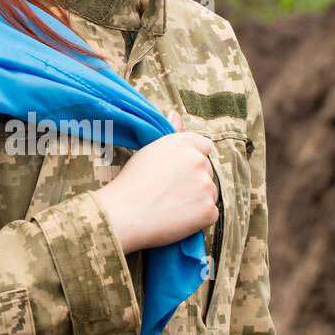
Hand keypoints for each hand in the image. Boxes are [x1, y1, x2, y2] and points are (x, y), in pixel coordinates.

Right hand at [94, 108, 218, 253]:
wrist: (123, 215)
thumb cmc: (130, 183)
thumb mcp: (149, 150)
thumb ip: (170, 132)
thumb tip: (176, 114)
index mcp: (184, 143)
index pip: (204, 146)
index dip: (193, 160)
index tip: (180, 173)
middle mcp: (198, 161)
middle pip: (208, 171)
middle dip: (195, 181)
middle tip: (170, 193)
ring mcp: (206, 186)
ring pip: (210, 193)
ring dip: (198, 200)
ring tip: (171, 207)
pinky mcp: (208, 210)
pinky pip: (211, 214)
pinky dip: (199, 219)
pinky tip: (177, 220)